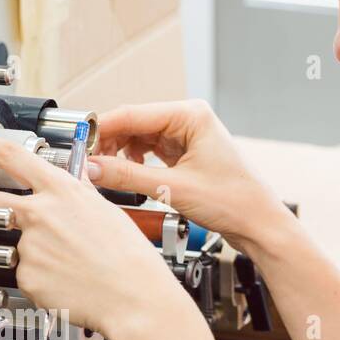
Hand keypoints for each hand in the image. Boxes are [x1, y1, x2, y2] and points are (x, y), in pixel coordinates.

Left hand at [0, 129, 184, 339]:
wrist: (134, 297)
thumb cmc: (129, 257)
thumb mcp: (105, 209)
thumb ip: (77, 193)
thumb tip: (72, 181)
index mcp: (61, 190)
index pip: (10, 156)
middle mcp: (40, 214)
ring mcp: (29, 247)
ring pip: (18, 246)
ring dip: (35, 255)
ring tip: (69, 267)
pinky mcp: (26, 277)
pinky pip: (26, 276)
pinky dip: (42, 280)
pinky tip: (67, 283)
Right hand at [89, 100, 294, 256]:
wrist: (259, 225)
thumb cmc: (234, 201)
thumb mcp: (173, 189)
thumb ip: (127, 178)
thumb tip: (92, 168)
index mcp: (190, 115)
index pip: (133, 114)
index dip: (102, 129)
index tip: (79, 144)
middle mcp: (188, 120)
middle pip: (133, 124)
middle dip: (109, 144)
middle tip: (88, 164)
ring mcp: (187, 136)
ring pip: (139, 139)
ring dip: (120, 155)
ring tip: (107, 174)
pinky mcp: (185, 154)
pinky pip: (149, 153)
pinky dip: (135, 164)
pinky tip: (129, 177)